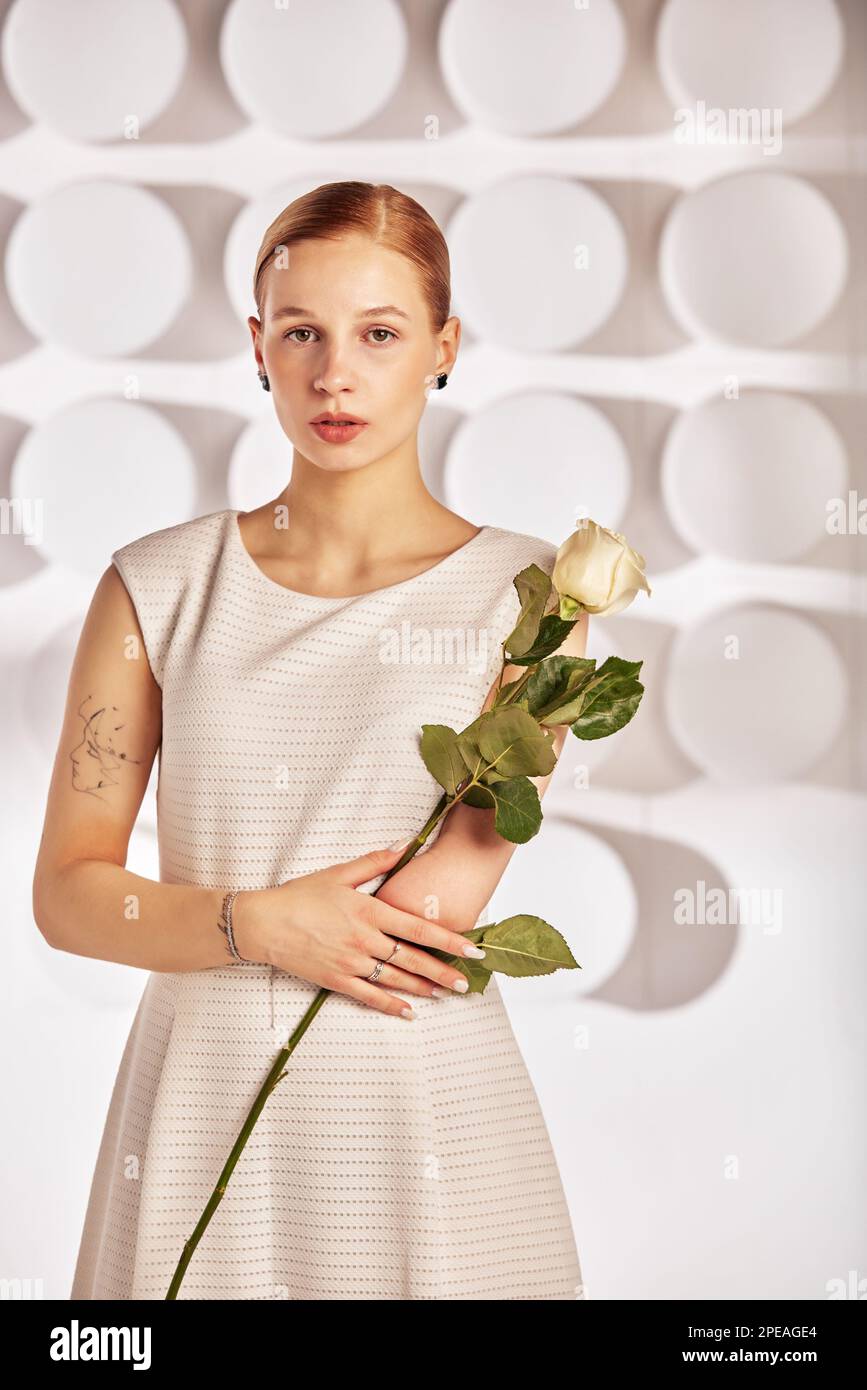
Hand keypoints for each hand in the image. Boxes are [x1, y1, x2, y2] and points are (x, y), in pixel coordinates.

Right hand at [232, 845, 485, 1017]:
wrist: (263, 924)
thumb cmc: (299, 895)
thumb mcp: (338, 872)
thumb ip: (374, 861)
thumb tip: (404, 845)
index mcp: (368, 910)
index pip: (417, 928)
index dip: (448, 940)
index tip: (471, 948)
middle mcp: (364, 939)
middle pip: (412, 959)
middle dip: (442, 971)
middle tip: (466, 982)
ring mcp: (350, 962)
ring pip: (395, 979)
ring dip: (422, 987)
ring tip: (444, 993)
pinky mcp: (335, 979)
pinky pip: (369, 996)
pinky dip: (390, 1005)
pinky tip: (408, 1011)